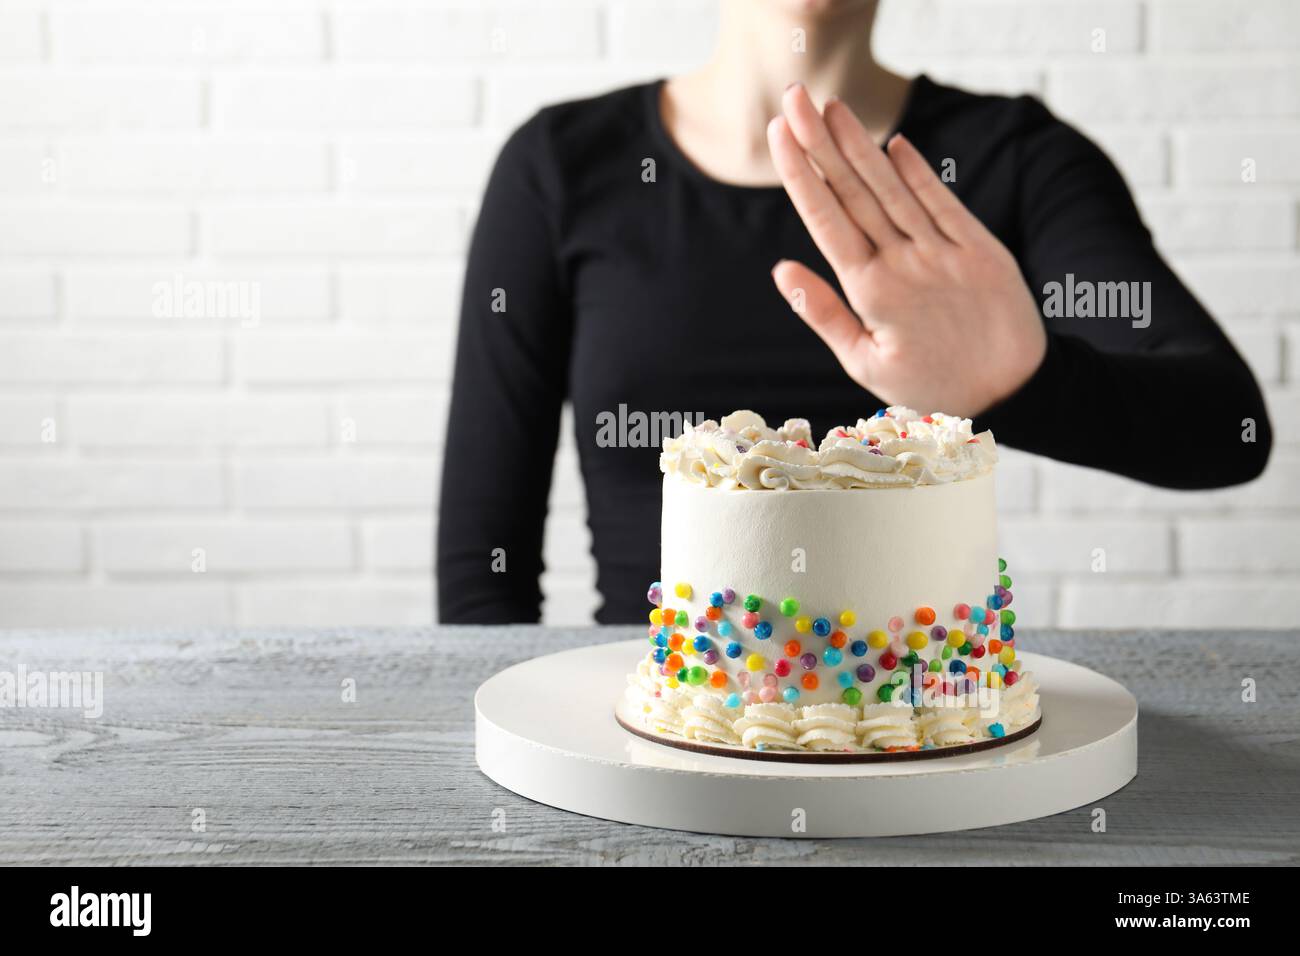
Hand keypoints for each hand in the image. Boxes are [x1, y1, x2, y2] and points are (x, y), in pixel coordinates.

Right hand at [767, 83, 1046, 417]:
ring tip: (832, 106)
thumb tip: (781, 267)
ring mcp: (945, 251)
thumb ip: (823, 312)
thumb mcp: (865, 363)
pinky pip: (943, 200)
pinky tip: (894, 142)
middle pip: (854, 191)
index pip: (826, 219)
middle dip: (819, 141)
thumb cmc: (932, 385)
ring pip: (894, 187)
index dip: (801, 172)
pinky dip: (917, 170)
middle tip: (793, 98)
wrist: (1016, 392)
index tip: (778, 134)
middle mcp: (906, 263)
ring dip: (860, 143)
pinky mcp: (981, 247)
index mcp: (872, 293)